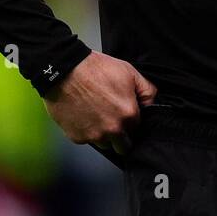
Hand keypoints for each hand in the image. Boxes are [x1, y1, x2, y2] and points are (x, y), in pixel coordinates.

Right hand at [42, 51, 157, 154]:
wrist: (64, 71)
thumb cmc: (96, 69)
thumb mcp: (129, 72)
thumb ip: (147, 91)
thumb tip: (152, 103)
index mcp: (128, 115)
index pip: (137, 128)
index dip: (131, 120)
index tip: (124, 112)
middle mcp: (113, 130)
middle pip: (123, 146)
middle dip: (121, 136)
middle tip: (112, 119)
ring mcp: (94, 136)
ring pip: (104, 144)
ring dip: (103, 135)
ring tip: (96, 114)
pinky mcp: (77, 137)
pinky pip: (86, 140)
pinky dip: (86, 131)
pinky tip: (83, 115)